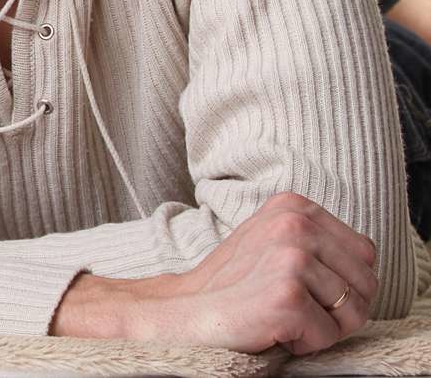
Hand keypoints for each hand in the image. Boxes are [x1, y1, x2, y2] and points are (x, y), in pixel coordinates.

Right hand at [53, 192, 377, 354]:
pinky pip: (329, 337)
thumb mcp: (275, 242)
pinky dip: (304, 344)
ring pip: (355, 313)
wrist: (183, 311)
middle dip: (338, 308)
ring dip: (322, 328)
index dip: (341, 282)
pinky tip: (271, 328)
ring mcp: (291, 257)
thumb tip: (367, 261)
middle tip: (291, 306)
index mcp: (294, 205)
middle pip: (366, 283)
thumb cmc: (234, 285)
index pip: (365, 254)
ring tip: (281, 315)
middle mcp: (295, 224)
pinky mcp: (287, 296)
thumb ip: (319, 240)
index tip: (300, 286)